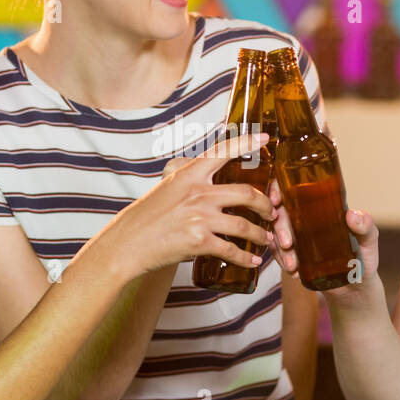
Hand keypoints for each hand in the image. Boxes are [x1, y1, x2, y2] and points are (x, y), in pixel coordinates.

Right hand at [100, 133, 276, 276]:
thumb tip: (205, 173)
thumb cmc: (146, 217)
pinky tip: (252, 260)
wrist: (127, 244)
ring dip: (261, 234)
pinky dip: (246, 257)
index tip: (264, 138)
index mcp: (189, 175)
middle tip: (272, 211)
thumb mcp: (166, 187)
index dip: (247, 143)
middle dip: (266, 204)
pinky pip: (231, 250)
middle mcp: (197, 193)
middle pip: (247, 194)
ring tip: (267, 238)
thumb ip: (188, 179)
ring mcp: (199, 217)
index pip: (222, 151)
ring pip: (245, 225)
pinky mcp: (198, 242)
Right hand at [268, 182, 379, 298]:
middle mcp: (304, 219)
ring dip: (279, 250)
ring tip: (293, 265)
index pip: (292, 191)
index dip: (277, 190)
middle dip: (279, 228)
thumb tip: (352, 215)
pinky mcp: (293, 256)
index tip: (276, 200)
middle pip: (280, 214)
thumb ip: (366, 226)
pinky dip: (282, 262)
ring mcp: (296, 238)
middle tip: (288, 244)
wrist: (356, 286)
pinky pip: (278, 255)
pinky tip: (293, 271)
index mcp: (318, 207)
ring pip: (275, 235)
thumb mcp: (369, 239)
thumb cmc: (364, 257)